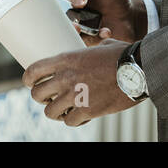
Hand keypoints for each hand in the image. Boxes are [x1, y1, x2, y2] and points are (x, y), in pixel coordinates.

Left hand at [23, 40, 138, 126]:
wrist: (139, 70)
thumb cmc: (122, 55)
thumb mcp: (100, 46)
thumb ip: (87, 49)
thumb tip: (87, 47)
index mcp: (66, 59)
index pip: (33, 71)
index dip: (28, 80)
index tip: (32, 83)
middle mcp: (66, 77)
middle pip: (37, 94)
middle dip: (41, 98)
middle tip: (49, 98)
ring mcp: (76, 95)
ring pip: (50, 112)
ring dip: (56, 112)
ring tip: (63, 110)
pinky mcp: (88, 111)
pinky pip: (69, 122)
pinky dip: (74, 120)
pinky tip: (81, 116)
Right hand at [55, 0, 144, 44]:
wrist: (132, 13)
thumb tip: (76, 2)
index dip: (44, 2)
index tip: (50, 3)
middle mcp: (70, 14)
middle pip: (55, 19)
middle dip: (58, 21)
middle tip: (70, 18)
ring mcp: (79, 28)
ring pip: (67, 33)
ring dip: (73, 31)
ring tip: (80, 27)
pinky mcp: (90, 40)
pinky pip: (86, 43)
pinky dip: (96, 37)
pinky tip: (106, 30)